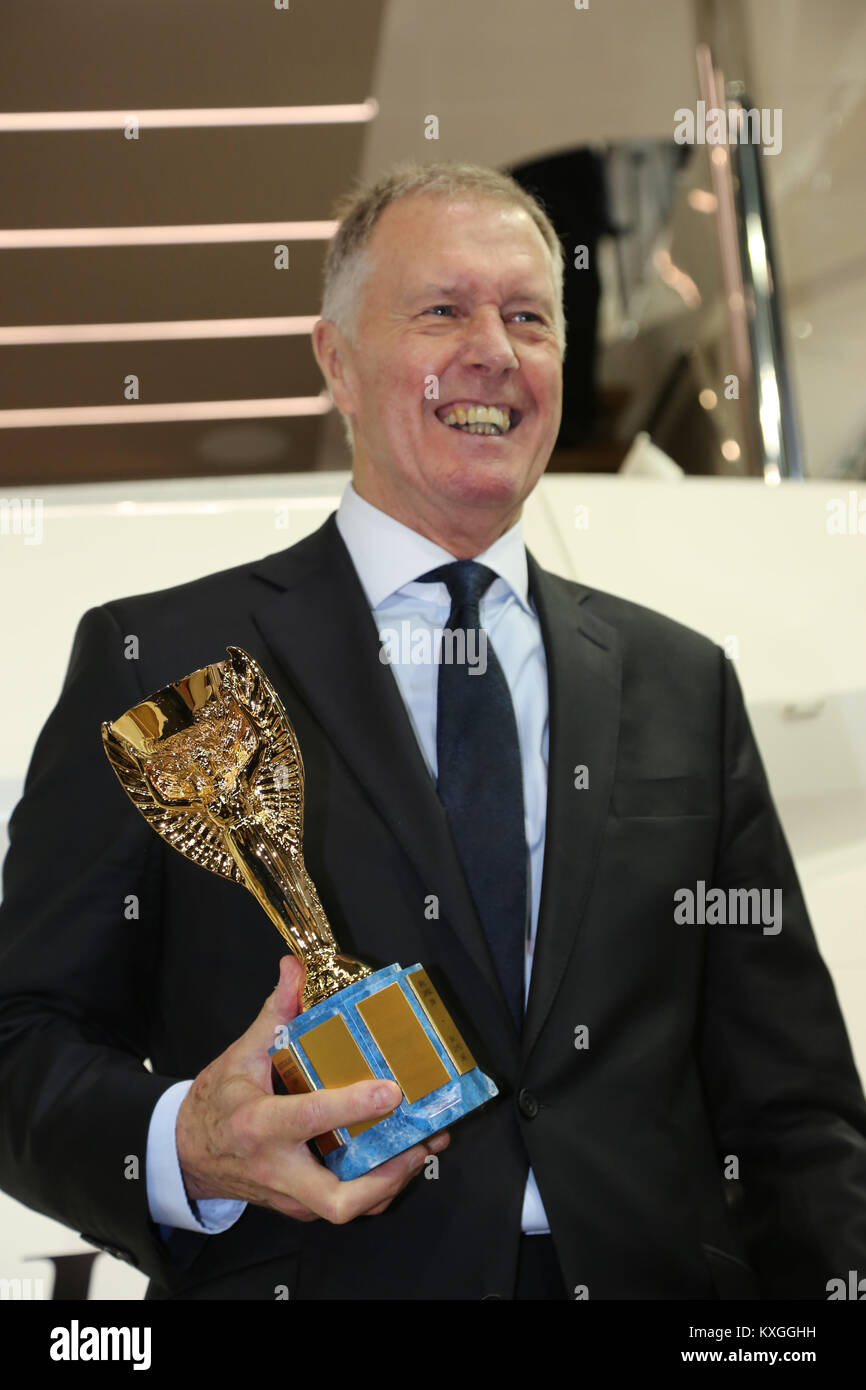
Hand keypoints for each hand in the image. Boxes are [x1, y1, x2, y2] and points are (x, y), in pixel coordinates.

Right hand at [176, 954, 449, 1222]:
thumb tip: (295, 966)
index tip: (390, 1090)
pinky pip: (343, 1204)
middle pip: (337, 1200)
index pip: (311, 1118)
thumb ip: (275, 1012)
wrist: (187, 1153)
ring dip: (392, 1182)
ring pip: (347, 1209)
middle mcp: (277, 1169)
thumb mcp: (241, 1054)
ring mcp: (290, 1195)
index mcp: (259, 1125)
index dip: (354, 1105)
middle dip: (386, 1177)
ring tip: (426, 1145)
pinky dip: (377, 1186)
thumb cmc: (217, 1102)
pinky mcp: (299, 1206)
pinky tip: (401, 1156)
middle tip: (421, 1142)